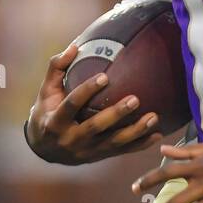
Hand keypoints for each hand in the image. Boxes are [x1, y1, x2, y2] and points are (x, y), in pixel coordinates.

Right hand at [25, 43, 162, 164]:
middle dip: (116, 114)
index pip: (71, 105)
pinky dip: (140, 145)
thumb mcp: (45, 92)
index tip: (104, 76)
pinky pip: (122, 151)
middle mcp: (71, 139)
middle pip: (96, 127)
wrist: (45, 149)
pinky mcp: (98, 156)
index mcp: (55, 121)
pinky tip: (157, 135)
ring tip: (153, 117)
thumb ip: (57, 68)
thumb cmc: (47, 112)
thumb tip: (74, 46)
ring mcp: (86, 151)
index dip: (86, 91)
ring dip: (135, 131)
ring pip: (113, 142)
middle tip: (135, 99)